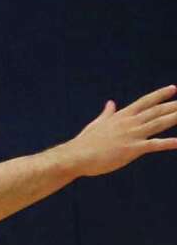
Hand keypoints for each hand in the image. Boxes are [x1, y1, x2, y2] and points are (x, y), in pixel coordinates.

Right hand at [57, 85, 176, 176]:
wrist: (77, 155)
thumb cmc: (85, 142)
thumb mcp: (97, 124)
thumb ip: (107, 113)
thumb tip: (111, 103)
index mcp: (121, 116)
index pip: (145, 101)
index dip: (160, 95)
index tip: (173, 89)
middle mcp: (129, 122)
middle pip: (156, 111)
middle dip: (174, 105)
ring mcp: (132, 135)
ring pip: (159, 123)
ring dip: (175, 117)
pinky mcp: (132, 149)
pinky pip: (155, 145)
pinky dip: (169, 143)